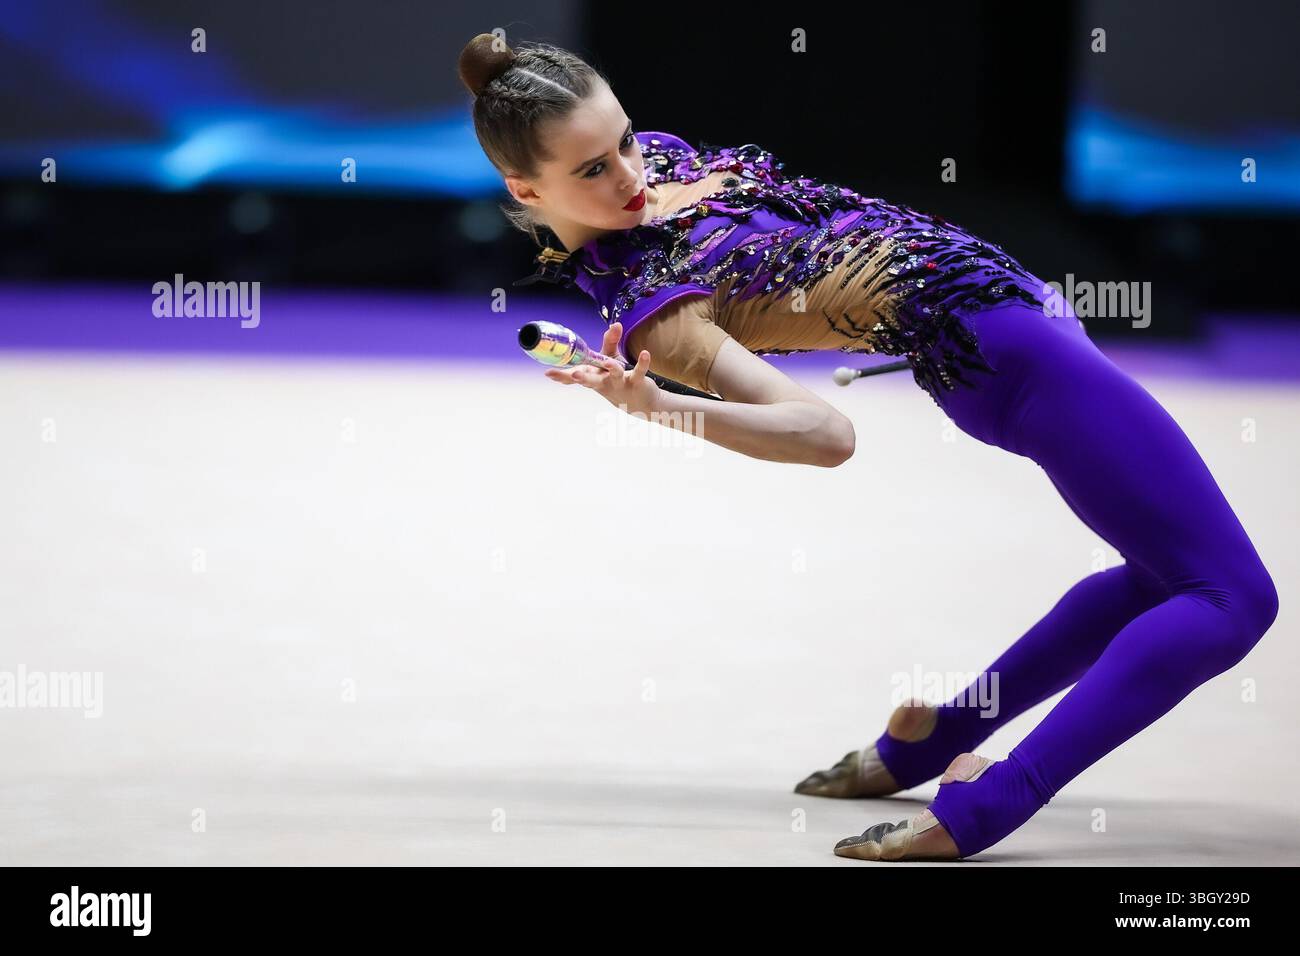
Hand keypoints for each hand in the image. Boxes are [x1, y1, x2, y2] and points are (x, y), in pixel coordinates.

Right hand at [544, 321, 660, 415]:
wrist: (639, 402)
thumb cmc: (618, 378)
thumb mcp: (610, 358)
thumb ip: (610, 340)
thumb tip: (615, 323)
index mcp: (593, 376)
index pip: (575, 376)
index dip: (561, 376)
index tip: (548, 373)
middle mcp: (603, 382)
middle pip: (590, 380)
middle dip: (582, 377)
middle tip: (573, 375)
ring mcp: (619, 383)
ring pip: (614, 376)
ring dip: (612, 369)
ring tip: (610, 362)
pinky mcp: (636, 382)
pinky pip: (639, 371)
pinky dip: (642, 363)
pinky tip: (645, 353)